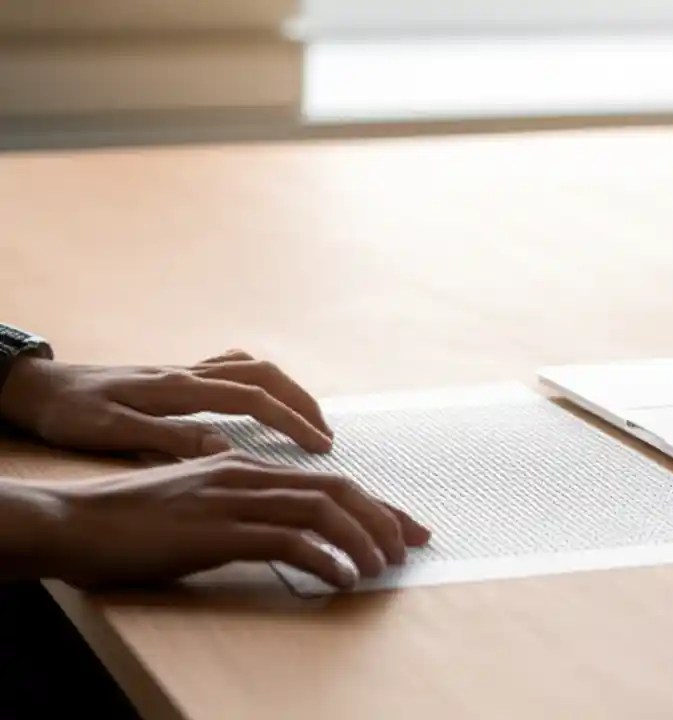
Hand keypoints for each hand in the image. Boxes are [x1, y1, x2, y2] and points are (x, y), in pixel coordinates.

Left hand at [0, 349, 332, 457]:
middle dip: (302, 403)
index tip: (321, 447)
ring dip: (287, 390)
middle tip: (327, 436)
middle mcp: (189, 372)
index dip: (292, 422)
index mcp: (179, 389)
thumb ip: (171, 439)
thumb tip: (227, 449)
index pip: (253, 399)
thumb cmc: (70, 415)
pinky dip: (260, 382)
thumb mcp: (114, 433)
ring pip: (253, 368)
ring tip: (307, 420)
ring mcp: (184, 370)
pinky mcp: (177, 375)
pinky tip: (263, 400)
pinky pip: (233, 368)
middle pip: (265, 376)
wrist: (37, 387)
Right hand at [29, 451, 430, 589]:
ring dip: (362, 539)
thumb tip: (283, 532)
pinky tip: (343, 578)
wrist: (74, 520)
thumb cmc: (130, 520)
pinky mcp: (217, 530)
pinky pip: (289, 541)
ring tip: (385, 567)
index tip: (405, 526)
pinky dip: (325, 558)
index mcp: (245, 467)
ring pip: (321, 510)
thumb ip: (240, 509)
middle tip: (414, 545)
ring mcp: (233, 500)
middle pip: (336, 488)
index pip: (326, 481)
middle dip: (383, 516)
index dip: (373, 503)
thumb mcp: (197, 504)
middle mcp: (247, 475)